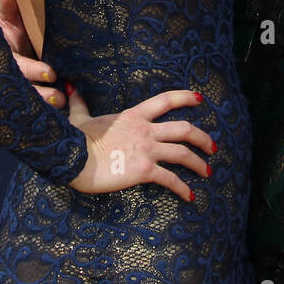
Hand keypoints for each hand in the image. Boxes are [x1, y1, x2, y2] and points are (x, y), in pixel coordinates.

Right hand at [0, 0, 62, 108]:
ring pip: (37, 93)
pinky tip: (70, 103)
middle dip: (43, 93)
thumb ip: (9, 4)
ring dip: (49, 99)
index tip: (51, 73)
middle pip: (29, 86)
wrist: (15, 27)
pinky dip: (54, 101)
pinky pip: (46, 94)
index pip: (21, 66)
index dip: (34, 71)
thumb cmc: (11, 22)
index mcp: (10, 55)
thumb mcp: (8, 13)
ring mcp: (28, 78)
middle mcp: (18, 70)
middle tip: (59, 97)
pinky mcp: (39, 82)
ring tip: (63, 102)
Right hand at [66, 88, 213, 201]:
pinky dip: (182, 188)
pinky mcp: (144, 169)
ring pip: (183, 153)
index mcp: (134, 115)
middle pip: (184, 129)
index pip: (166, 100)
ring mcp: (147, 149)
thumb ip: (80, 103)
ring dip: (199, 163)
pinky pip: (170, 179)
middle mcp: (146, 130)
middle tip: (213, 147)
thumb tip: (69, 87)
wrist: (71, 156)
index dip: (186, 97)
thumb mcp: (80, 117)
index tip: (200, 99)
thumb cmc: (74, 138)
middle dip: (203, 138)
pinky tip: (189, 196)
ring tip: (208, 172)